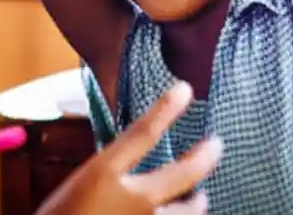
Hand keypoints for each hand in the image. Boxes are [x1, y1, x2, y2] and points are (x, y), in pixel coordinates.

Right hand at [36, 82, 220, 214]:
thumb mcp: (76, 188)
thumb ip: (106, 177)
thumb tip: (127, 172)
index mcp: (104, 175)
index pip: (143, 134)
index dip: (166, 109)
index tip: (185, 89)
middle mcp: (133, 200)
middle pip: (185, 174)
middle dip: (205, 156)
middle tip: (216, 144)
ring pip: (191, 211)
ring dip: (198, 202)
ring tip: (201, 196)